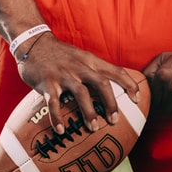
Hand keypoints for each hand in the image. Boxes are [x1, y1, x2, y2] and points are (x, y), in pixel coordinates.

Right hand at [18, 34, 142, 133]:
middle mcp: (79, 67)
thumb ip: (94, 70)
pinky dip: (57, 117)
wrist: (33, 42)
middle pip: (101, 83)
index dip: (129, 84)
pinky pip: (53, 102)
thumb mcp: (81, 57)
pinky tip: (61, 130)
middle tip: (114, 120)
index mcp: (90, 61)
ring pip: (81, 93)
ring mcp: (63, 74)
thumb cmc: (60, 55)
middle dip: (110, 103)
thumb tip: (110, 90)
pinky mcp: (47, 82)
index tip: (138, 99)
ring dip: (89, 111)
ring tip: (93, 128)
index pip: (116, 70)